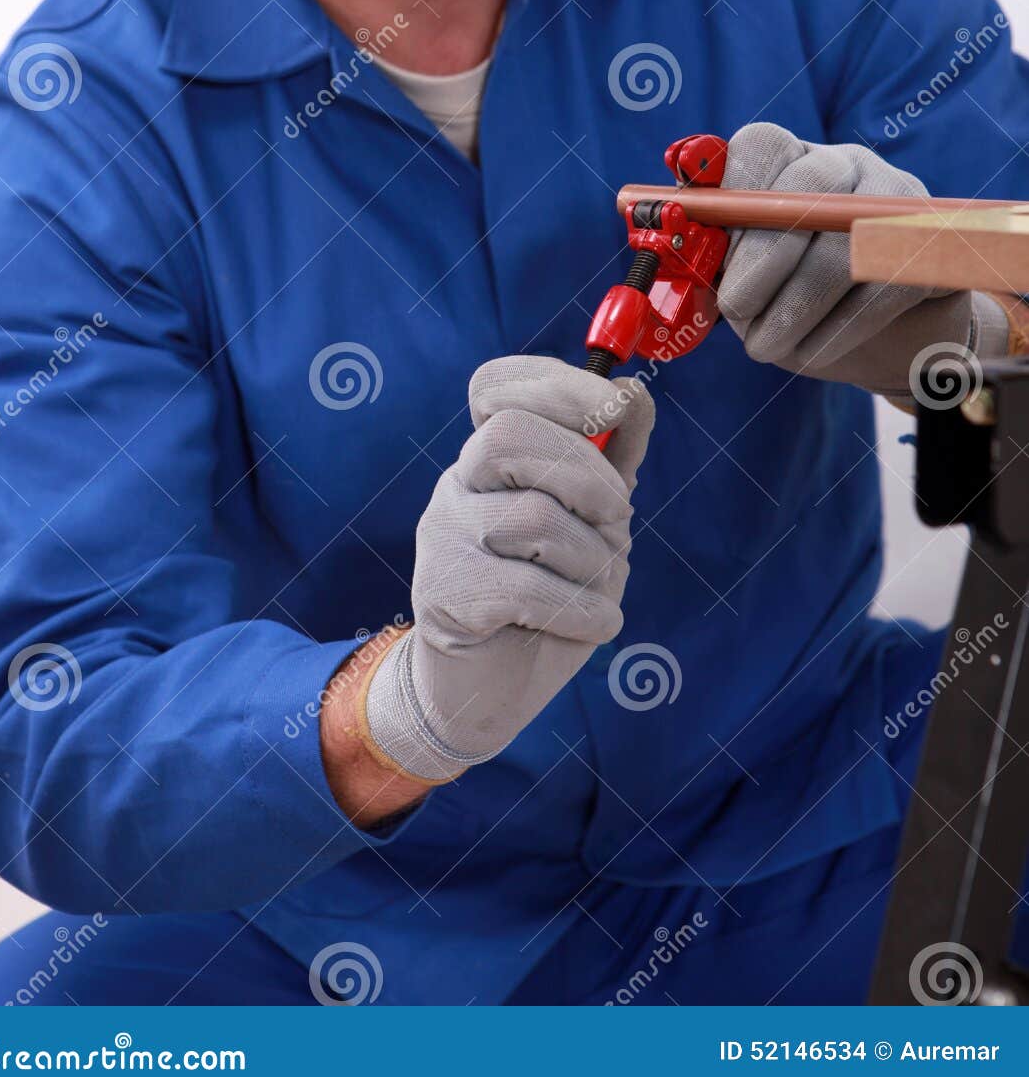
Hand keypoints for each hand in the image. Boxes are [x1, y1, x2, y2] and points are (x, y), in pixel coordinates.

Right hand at [362, 356, 654, 783]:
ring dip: (593, 560)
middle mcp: (459, 486)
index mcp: (492, 458)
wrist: (488, 692)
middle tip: (617, 518)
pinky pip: (528, 590)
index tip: (613, 407)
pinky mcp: (445, 596)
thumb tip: (632, 391)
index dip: (555, 384)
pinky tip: (593, 624)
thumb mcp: (593, 526)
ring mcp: (444, 538)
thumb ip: (613, 461)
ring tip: (598, 590)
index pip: (496, 386)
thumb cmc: (548, 600)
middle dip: (586, 474)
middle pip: (508, 435)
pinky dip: (583, 611)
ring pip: (531, 518)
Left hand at [716, 123, 1008, 395]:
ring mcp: (896, 198)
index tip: (714, 257)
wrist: (888, 345)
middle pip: (807, 185)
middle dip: (763, 256)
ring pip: (844, 240)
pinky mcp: (934, 243)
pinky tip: (816, 350)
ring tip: (768, 346)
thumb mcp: (748, 282)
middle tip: (735, 311)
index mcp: (789, 160)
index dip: (733, 198)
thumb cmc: (799, 306)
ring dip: (797, 305)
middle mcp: (846, 164)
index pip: (760, 146)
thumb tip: (681, 252)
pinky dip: (842, 325)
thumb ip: (717, 260)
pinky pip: (886, 281)